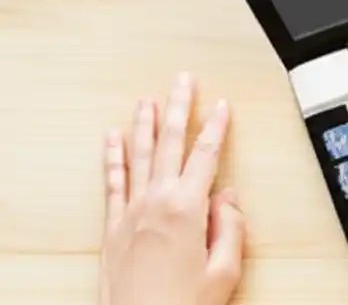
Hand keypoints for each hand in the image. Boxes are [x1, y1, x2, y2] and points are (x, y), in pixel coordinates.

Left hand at [100, 73, 244, 304]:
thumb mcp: (225, 270)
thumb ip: (231, 228)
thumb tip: (228, 198)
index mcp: (188, 209)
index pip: (206, 155)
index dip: (216, 127)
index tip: (222, 106)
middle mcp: (157, 203)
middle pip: (169, 143)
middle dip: (178, 108)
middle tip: (182, 82)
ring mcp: (131, 213)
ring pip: (138, 156)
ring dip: (144, 124)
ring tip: (148, 100)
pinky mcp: (113, 228)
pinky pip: (113, 182)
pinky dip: (112, 157)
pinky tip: (112, 138)